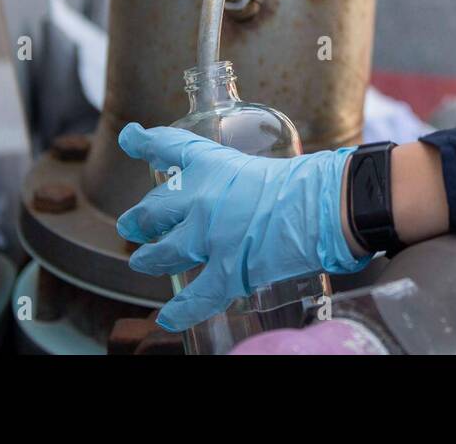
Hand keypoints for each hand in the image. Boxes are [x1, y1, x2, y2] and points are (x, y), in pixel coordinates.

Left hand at [116, 123, 369, 331]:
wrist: (325, 205)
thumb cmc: (307, 180)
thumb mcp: (266, 164)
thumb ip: (243, 182)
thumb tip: (241, 200)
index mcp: (211, 163)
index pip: (168, 146)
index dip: (143, 141)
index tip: (130, 137)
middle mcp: (200, 198)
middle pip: (152, 209)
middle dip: (138, 220)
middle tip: (132, 225)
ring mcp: (209, 237)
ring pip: (162, 253)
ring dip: (148, 258)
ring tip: (141, 262)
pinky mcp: (226, 271)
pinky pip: (194, 297)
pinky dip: (178, 311)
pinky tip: (167, 318)